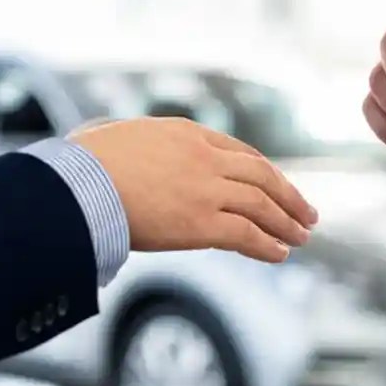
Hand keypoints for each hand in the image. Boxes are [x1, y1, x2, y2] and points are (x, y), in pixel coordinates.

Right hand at [71, 117, 317, 262]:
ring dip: (287, 221)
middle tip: (306, 211)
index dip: (262, 172)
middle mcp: (204, 157)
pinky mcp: (202, 223)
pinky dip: (269, 245)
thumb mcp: (115, 138)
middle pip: (261, 175)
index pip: (238, 151)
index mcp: (185, 132)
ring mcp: (206, 189)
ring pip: (262, 205)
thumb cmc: (83, 164)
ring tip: (303, 235)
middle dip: (288, 195)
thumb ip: (131, 147)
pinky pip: (247, 234)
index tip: (275, 184)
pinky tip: (281, 253)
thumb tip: (108, 151)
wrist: (79, 183)